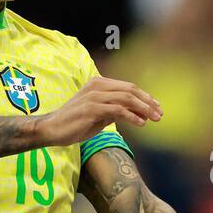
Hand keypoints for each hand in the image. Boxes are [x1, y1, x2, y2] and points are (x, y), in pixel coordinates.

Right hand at [39, 76, 160, 145]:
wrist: (52, 129)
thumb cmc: (75, 123)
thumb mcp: (99, 115)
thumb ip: (115, 111)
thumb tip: (138, 114)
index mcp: (99, 83)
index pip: (128, 87)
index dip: (145, 97)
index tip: (157, 108)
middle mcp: (97, 86)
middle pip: (130, 90)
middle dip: (148, 102)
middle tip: (160, 114)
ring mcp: (94, 96)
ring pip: (126, 98)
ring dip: (144, 109)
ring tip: (154, 119)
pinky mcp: (91, 108)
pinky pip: (117, 110)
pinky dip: (132, 116)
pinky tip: (141, 123)